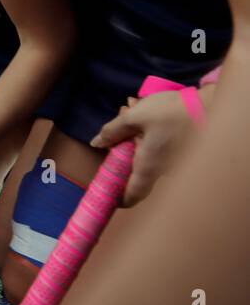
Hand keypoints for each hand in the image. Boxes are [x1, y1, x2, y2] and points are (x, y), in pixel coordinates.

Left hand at [91, 91, 197, 205]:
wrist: (208, 105)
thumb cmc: (170, 113)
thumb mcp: (135, 116)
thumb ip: (113, 131)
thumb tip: (96, 143)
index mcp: (147, 166)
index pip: (132, 195)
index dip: (119, 199)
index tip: (108, 195)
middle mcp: (161, 169)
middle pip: (134, 169)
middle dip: (120, 149)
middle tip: (115, 127)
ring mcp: (171, 161)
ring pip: (144, 153)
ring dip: (133, 134)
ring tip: (129, 107)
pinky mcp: (178, 151)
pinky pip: (156, 146)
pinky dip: (146, 131)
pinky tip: (142, 108)